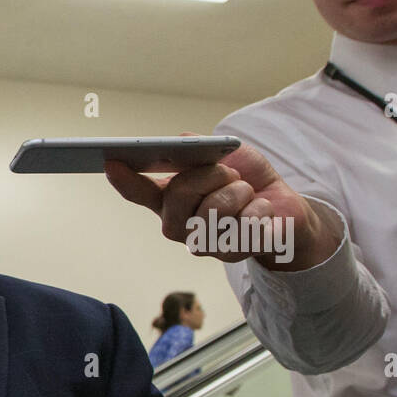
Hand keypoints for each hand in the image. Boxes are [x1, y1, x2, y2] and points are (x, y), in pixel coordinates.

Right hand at [104, 138, 342, 270]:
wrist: (285, 210)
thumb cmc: (248, 182)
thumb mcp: (225, 154)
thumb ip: (198, 148)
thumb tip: (179, 141)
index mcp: (170, 200)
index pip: (140, 191)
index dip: (124, 179)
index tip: (111, 162)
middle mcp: (179, 225)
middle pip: (178, 193)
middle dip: (210, 174)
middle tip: (230, 175)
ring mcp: (202, 243)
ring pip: (212, 209)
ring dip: (239, 192)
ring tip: (247, 195)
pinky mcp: (230, 254)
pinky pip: (244, 222)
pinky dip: (260, 208)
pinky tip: (261, 213)